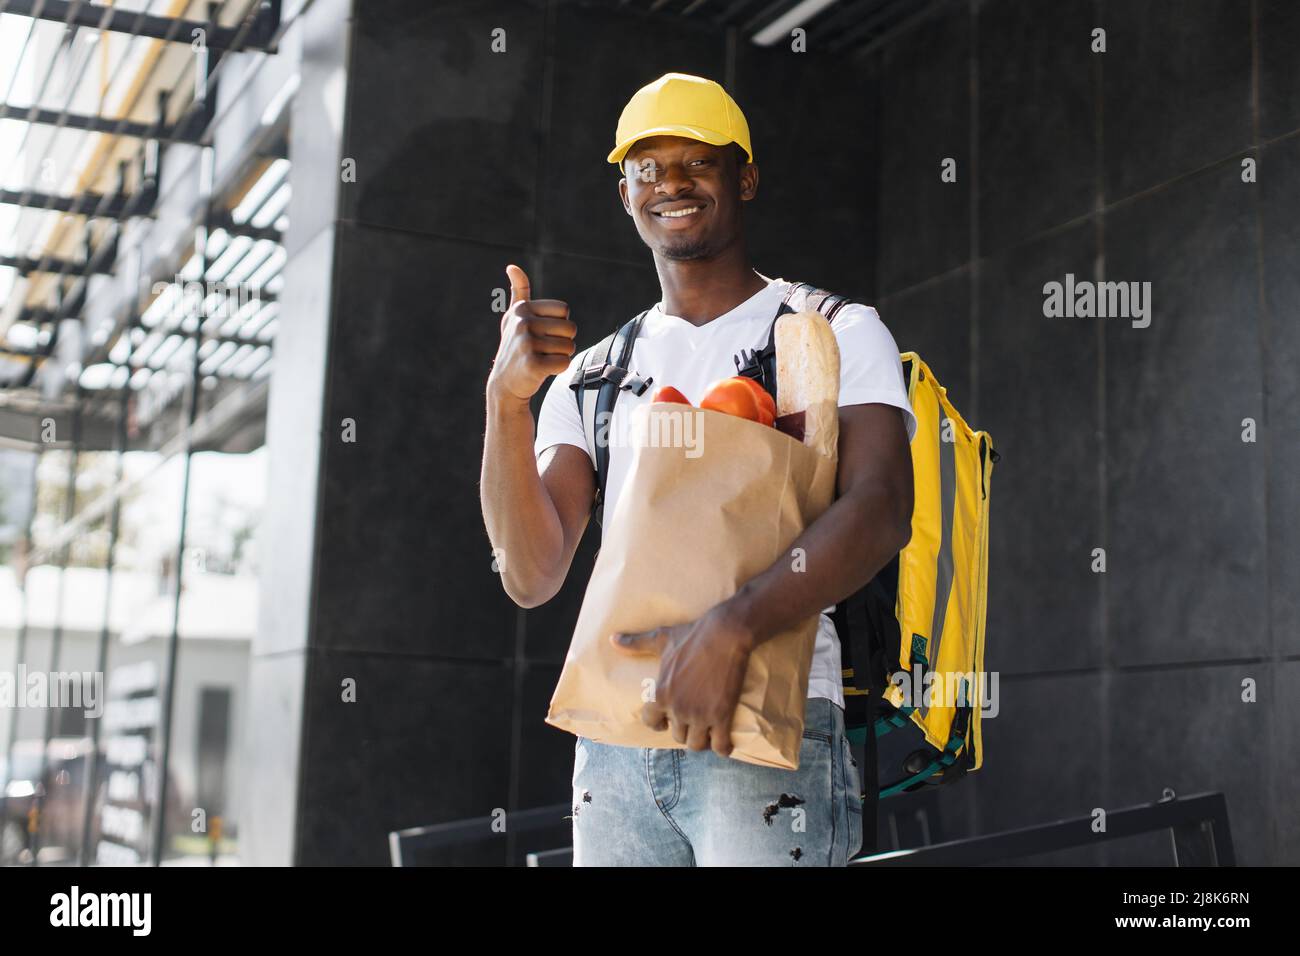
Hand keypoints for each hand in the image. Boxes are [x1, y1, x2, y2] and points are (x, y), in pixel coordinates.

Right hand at [487, 264, 575, 403]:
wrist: (505, 384)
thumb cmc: (515, 346)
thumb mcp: (514, 318)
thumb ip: (519, 292)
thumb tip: (512, 267)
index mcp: (522, 309)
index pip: (565, 310)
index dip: (559, 325)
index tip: (542, 333)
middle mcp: (523, 323)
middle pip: (570, 328)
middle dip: (562, 342)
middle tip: (543, 350)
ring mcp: (527, 344)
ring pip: (569, 347)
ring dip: (560, 356)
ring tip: (542, 359)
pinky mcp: (533, 365)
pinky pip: (565, 363)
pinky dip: (558, 369)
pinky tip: (543, 371)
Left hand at [610, 605, 754, 756]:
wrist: (724, 634)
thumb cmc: (691, 636)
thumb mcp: (660, 639)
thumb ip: (636, 644)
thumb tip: (613, 639)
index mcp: (660, 694)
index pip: (650, 722)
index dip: (658, 723)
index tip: (665, 722)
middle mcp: (678, 709)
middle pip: (677, 736)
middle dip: (684, 731)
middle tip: (692, 725)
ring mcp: (700, 715)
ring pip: (696, 745)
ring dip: (702, 741)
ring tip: (708, 734)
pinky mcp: (722, 716)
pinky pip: (720, 745)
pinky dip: (723, 748)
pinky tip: (726, 743)